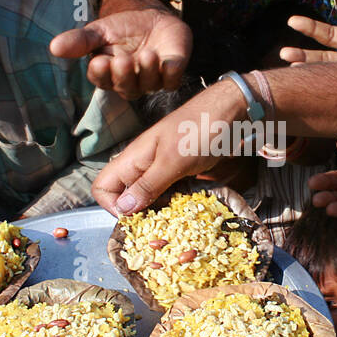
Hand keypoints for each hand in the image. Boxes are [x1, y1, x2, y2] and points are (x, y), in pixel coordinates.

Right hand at [48, 0, 190, 98]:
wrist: (154, 17)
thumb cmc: (124, 28)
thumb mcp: (100, 31)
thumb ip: (80, 40)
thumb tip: (53, 47)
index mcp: (108, 74)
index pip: (102, 80)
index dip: (101, 74)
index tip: (98, 61)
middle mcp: (130, 82)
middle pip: (125, 88)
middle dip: (124, 74)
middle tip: (123, 59)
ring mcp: (152, 81)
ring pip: (148, 85)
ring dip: (147, 70)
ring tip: (147, 53)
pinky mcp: (172, 76)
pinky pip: (172, 80)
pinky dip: (171, 73)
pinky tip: (169, 62)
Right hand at [92, 79, 245, 213]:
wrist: (233, 110)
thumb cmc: (201, 129)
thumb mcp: (172, 161)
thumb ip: (148, 185)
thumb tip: (123, 210)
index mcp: (133, 158)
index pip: (102, 188)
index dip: (112, 207)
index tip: (135, 220)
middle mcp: (143, 165)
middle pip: (126, 197)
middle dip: (138, 215)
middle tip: (159, 226)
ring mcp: (162, 168)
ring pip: (149, 198)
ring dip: (160, 211)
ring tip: (176, 219)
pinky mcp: (180, 171)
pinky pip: (170, 193)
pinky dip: (177, 203)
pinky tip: (189, 207)